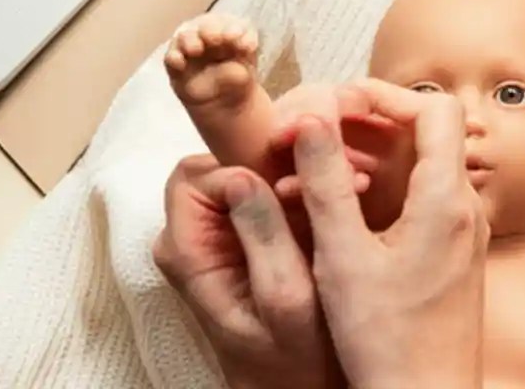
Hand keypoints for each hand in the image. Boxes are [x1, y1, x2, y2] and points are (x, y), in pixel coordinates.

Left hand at [152, 154, 342, 388]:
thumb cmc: (294, 356)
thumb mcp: (286, 298)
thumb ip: (262, 236)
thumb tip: (242, 175)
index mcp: (186, 252)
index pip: (196, 177)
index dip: (246, 170)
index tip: (295, 186)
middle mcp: (189, 239)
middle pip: (216, 168)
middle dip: (271, 167)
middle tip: (321, 182)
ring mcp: (212, 239)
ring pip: (241, 177)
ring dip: (289, 178)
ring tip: (338, 190)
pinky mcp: (239, 239)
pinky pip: (259, 196)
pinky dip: (295, 193)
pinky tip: (331, 203)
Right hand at [293, 79, 489, 388]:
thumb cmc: (386, 340)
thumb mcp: (341, 257)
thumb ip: (326, 182)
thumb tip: (312, 118)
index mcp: (444, 201)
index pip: (435, 109)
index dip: (386, 95)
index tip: (337, 103)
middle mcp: (465, 209)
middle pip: (429, 133)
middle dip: (370, 122)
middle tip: (317, 131)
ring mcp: (464, 232)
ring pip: (424, 166)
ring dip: (373, 156)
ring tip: (317, 168)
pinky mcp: (454, 254)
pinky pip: (424, 198)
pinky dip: (386, 187)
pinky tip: (343, 207)